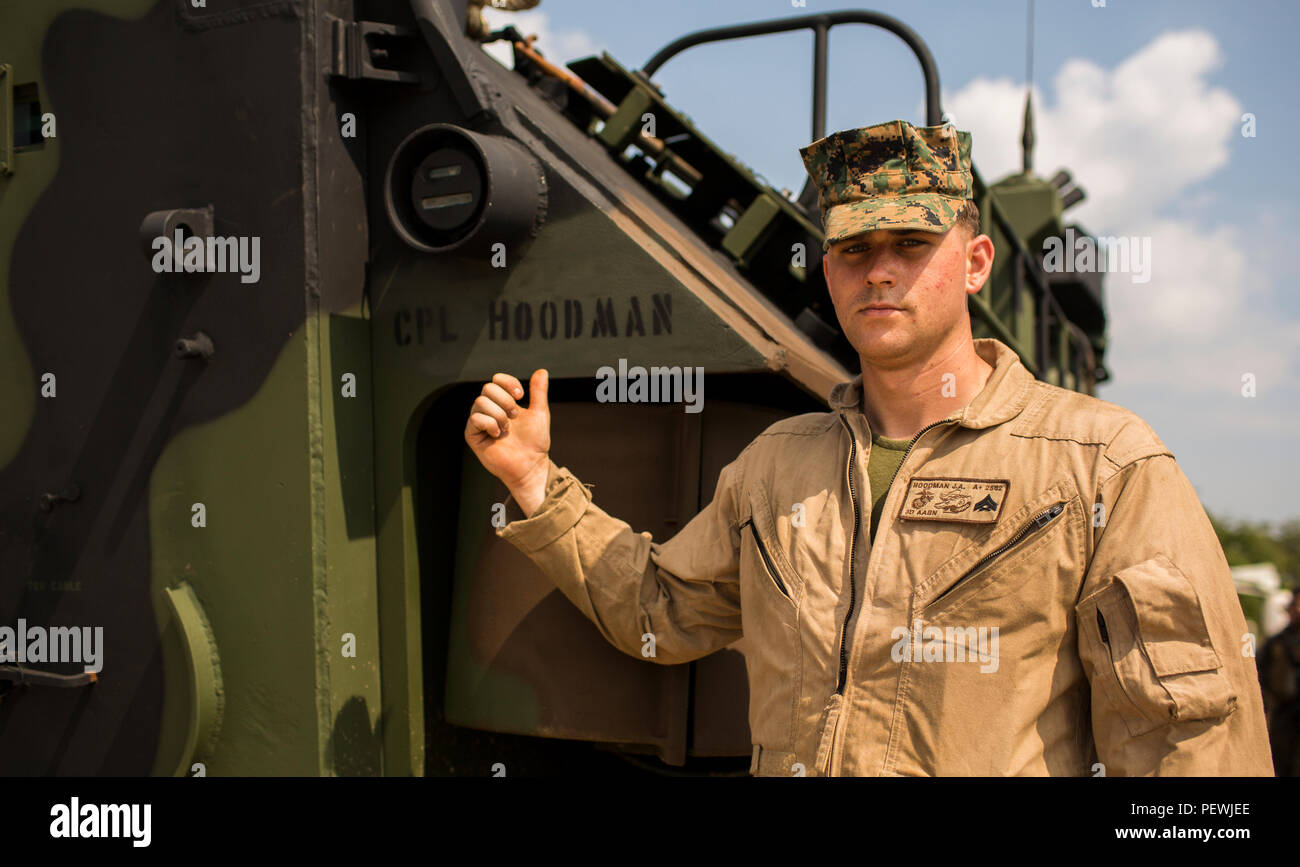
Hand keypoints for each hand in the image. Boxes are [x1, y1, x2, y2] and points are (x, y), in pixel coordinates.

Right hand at [464, 369, 550, 515]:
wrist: (531, 465)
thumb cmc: (535, 442)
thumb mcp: (539, 413)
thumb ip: (539, 392)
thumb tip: (542, 371)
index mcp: (503, 402)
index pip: (496, 380)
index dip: (508, 383)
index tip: (521, 395)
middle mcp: (489, 409)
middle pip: (487, 388)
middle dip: (505, 400)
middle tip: (514, 416)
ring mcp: (479, 422)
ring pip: (480, 401)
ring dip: (499, 414)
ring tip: (507, 428)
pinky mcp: (472, 435)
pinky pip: (475, 418)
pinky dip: (490, 424)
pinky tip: (498, 435)